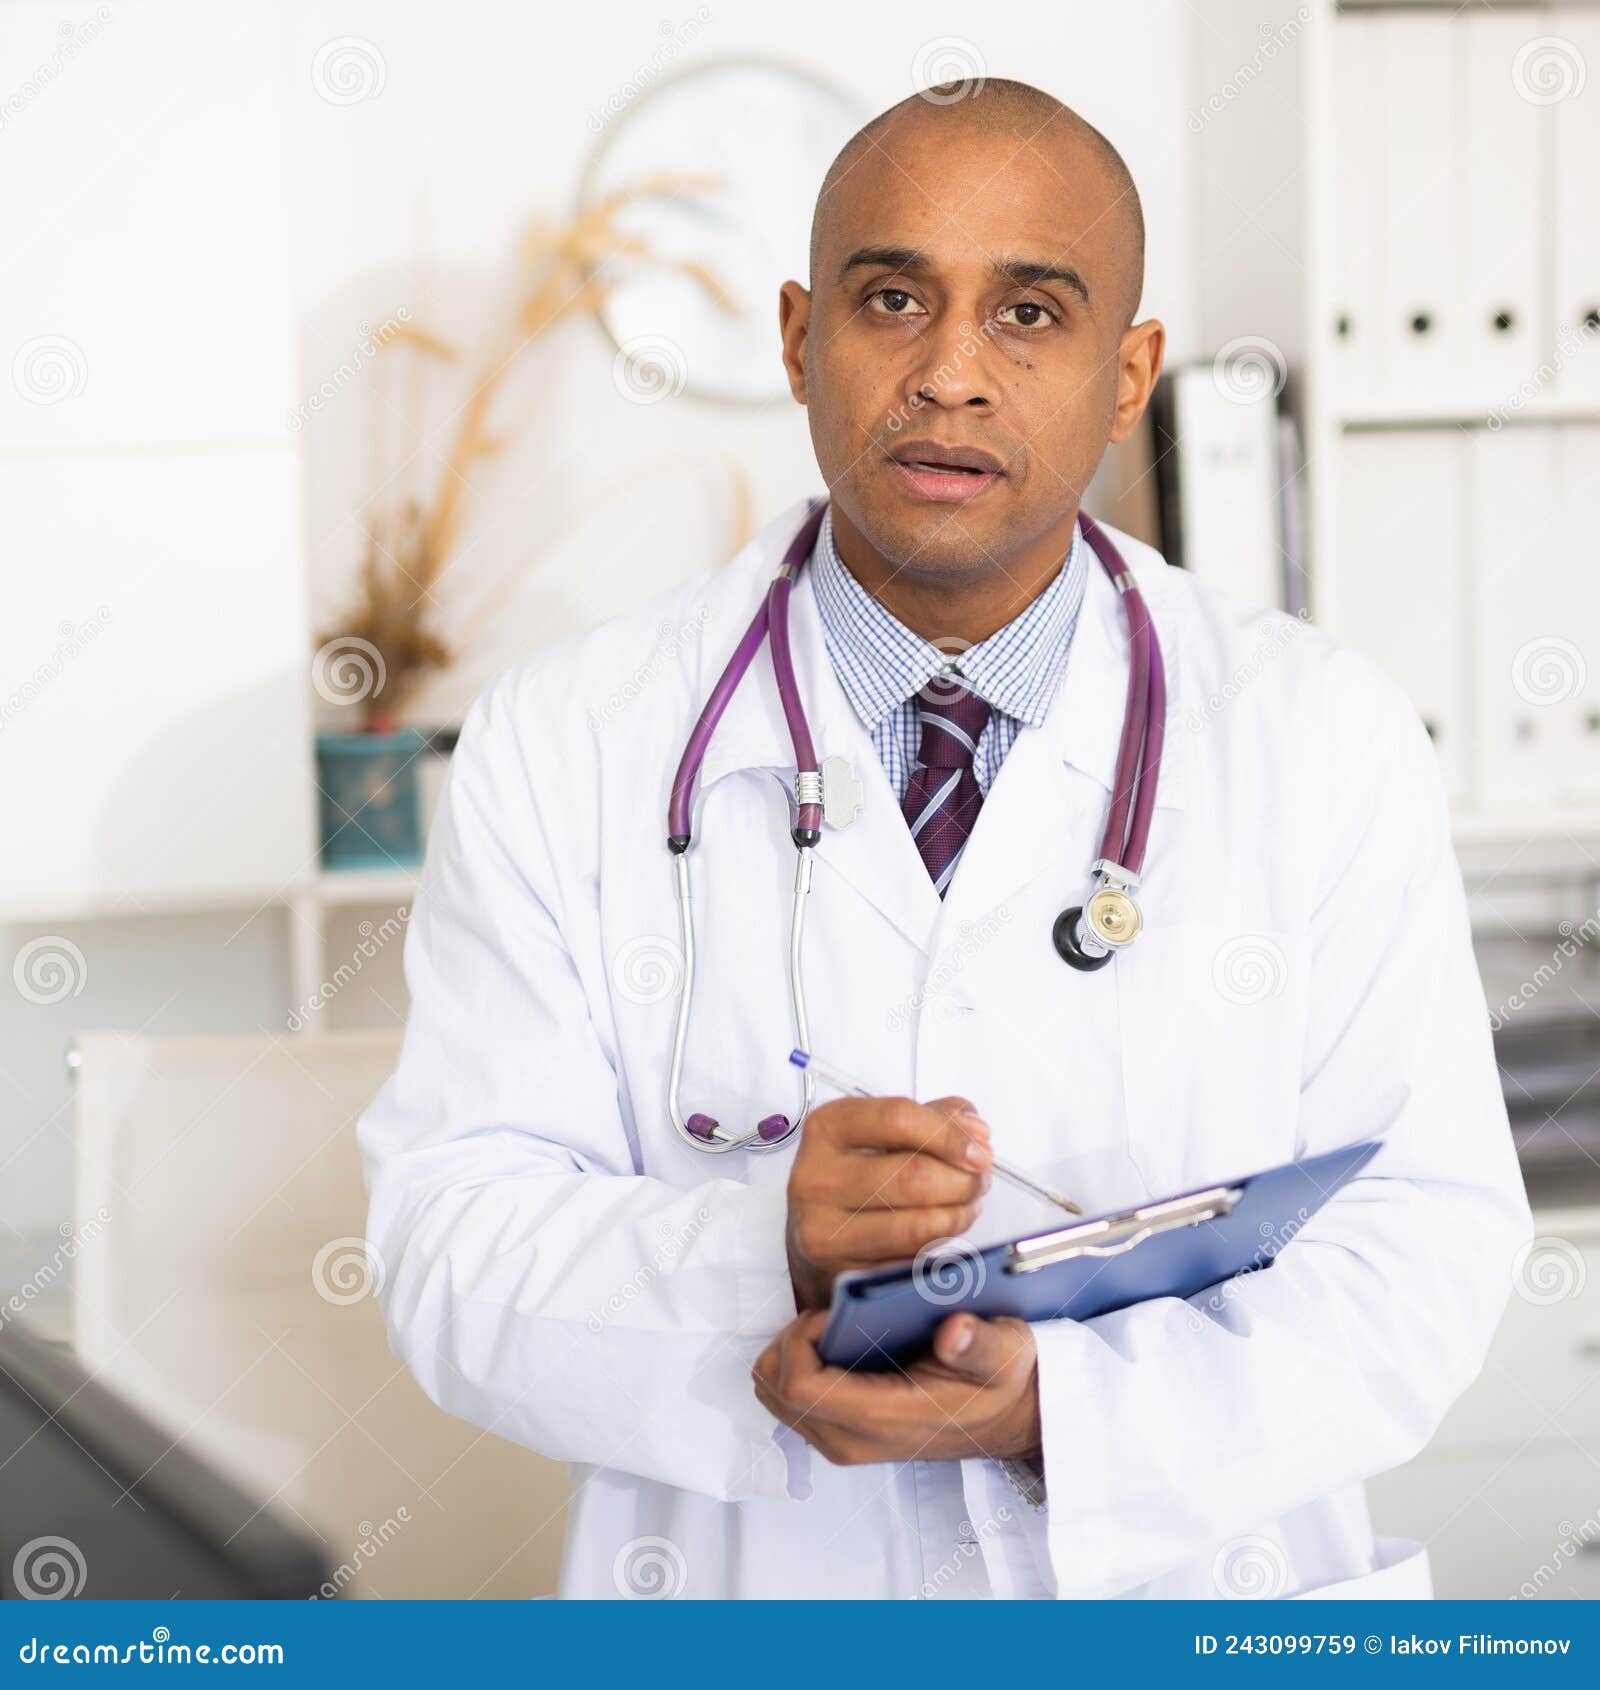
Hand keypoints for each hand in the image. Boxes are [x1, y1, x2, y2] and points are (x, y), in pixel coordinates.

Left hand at [753, 1308, 1041, 1464]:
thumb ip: (979, 1344)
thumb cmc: (1001, 1380)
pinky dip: (798, 1365)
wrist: (1010, 1416)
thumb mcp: (1006, 1352)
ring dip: (791, 1353)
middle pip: (775, 1390)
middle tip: (830, 1316)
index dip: (800, 1341)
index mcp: (885, 1419)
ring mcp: (842, 1442)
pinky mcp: (839, 1434)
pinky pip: (790, 1399)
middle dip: (789, 1342)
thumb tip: (953, 1331)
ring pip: (774, 1395)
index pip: (801, 1389)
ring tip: (832, 1328)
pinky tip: (836, 1344)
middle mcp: (852, 1440)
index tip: (831, 1313)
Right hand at [784, 1095, 992, 1310]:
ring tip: (968, 1204)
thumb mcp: (884, 1130)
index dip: (950, 1134)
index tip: (981, 1150)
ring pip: (919, 1225)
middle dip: (964, 1180)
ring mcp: (825, 1230)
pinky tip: (946, 1228)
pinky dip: (942, 1245)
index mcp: (827, 1128)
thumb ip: (935, 1117)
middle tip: (980, 1180)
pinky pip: (913, 1261)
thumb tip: (976, 1133)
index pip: (898, 1119)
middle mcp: (816, 1178)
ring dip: (960, 1214)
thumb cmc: (857, 1171)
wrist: (817, 1227)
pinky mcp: (843, 1272)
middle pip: (914, 1176)